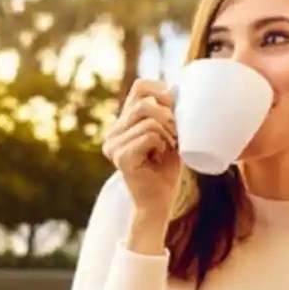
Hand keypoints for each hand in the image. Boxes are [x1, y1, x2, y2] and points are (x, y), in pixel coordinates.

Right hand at [102, 79, 180, 217]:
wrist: (158, 202)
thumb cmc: (166, 169)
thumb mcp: (168, 134)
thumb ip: (166, 114)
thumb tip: (174, 89)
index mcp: (122, 124)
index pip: (139, 87)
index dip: (160, 91)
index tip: (173, 107)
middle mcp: (113, 132)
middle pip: (144, 103)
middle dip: (167, 116)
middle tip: (175, 134)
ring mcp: (113, 145)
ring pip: (149, 120)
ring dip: (167, 134)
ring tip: (167, 149)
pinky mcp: (120, 157)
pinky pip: (149, 136)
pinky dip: (162, 144)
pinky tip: (158, 157)